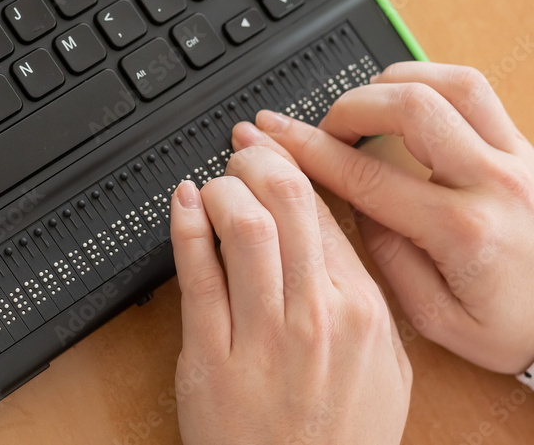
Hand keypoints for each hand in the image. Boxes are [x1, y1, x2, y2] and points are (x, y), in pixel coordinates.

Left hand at [171, 130, 410, 444]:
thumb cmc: (335, 436)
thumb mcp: (384, 369)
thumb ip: (364, 299)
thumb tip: (329, 235)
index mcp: (360, 311)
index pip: (323, 211)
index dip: (291, 168)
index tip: (273, 152)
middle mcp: (314, 318)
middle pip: (286, 204)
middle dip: (258, 163)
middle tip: (240, 156)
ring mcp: (261, 336)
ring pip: (244, 228)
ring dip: (224, 189)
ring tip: (215, 184)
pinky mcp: (210, 355)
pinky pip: (196, 274)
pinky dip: (187, 226)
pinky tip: (184, 204)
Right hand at [256, 61, 533, 374]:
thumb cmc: (518, 325)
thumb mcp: (441, 321)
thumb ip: (391, 262)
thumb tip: (357, 207)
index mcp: (464, 230)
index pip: (367, 175)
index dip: (308, 150)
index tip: (273, 136)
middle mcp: (494, 182)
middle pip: (410, 107)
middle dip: (349, 106)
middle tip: (324, 126)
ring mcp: (516, 156)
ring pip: (448, 83)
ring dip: (393, 82)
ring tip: (364, 106)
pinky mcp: (525, 147)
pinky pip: (474, 89)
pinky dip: (430, 80)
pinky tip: (406, 98)